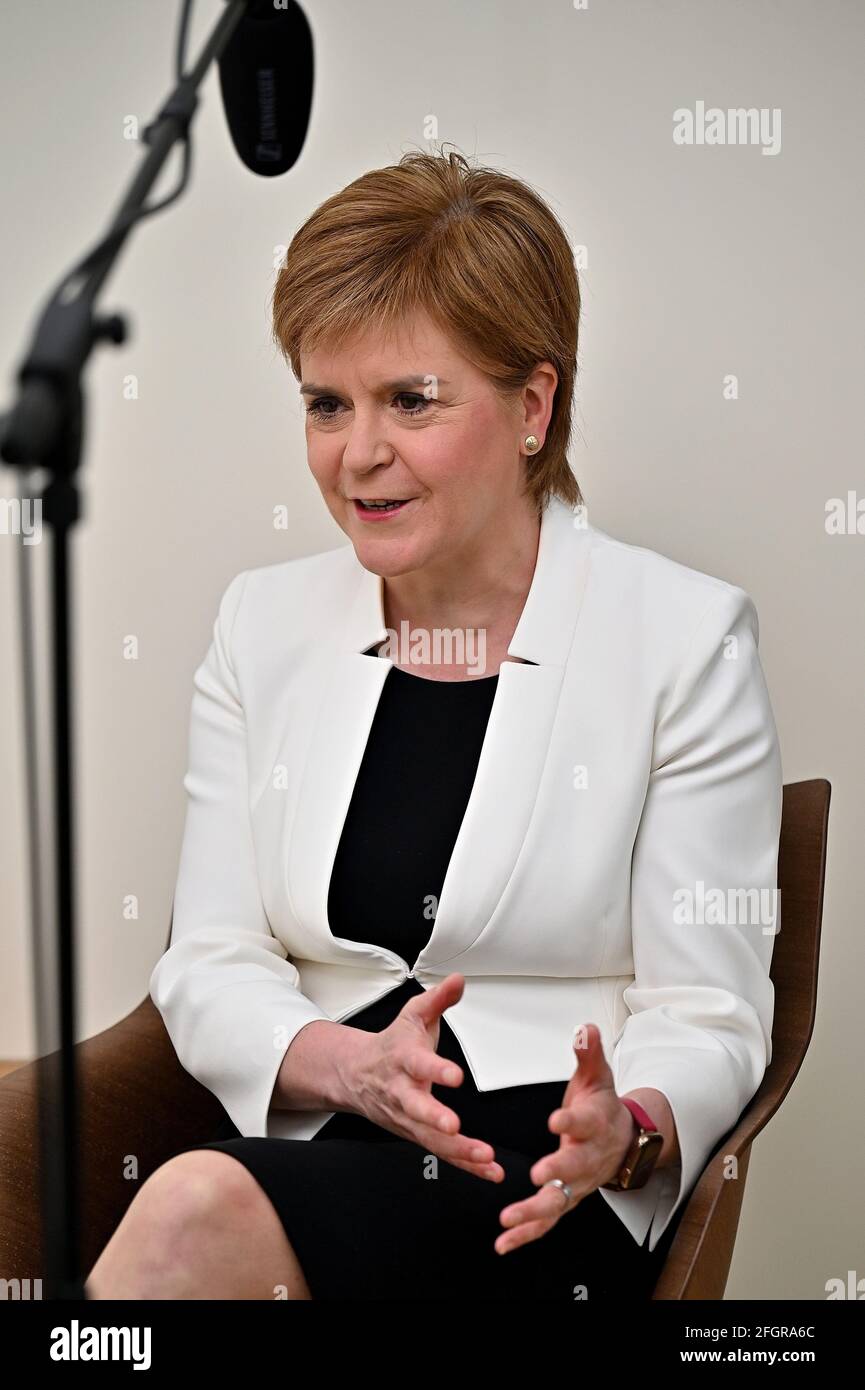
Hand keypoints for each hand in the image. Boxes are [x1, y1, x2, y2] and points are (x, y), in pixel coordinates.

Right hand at [346, 972, 505, 1183]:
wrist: (356, 1074)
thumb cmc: (392, 1046)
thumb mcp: (413, 1016)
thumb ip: (438, 999)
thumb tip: (457, 981)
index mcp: (404, 1059)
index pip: (419, 1064)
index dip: (436, 1069)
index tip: (455, 1075)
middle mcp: (402, 1092)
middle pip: (416, 1108)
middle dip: (435, 1119)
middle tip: (454, 1126)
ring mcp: (408, 1118)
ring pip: (430, 1138)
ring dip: (457, 1150)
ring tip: (483, 1156)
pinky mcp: (417, 1135)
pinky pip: (442, 1153)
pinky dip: (466, 1165)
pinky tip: (489, 1170)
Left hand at [495, 1022, 633, 1254]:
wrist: (625, 1140)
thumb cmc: (603, 1106)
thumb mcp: (598, 1075)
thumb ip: (589, 1053)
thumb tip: (584, 1030)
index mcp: (595, 1123)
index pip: (585, 1121)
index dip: (572, 1120)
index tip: (556, 1118)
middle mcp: (588, 1157)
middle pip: (575, 1167)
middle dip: (557, 1172)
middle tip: (537, 1175)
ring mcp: (577, 1182)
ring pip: (559, 1201)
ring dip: (534, 1212)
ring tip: (509, 1219)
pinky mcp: (566, 1199)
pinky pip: (547, 1220)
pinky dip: (526, 1233)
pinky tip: (504, 1241)